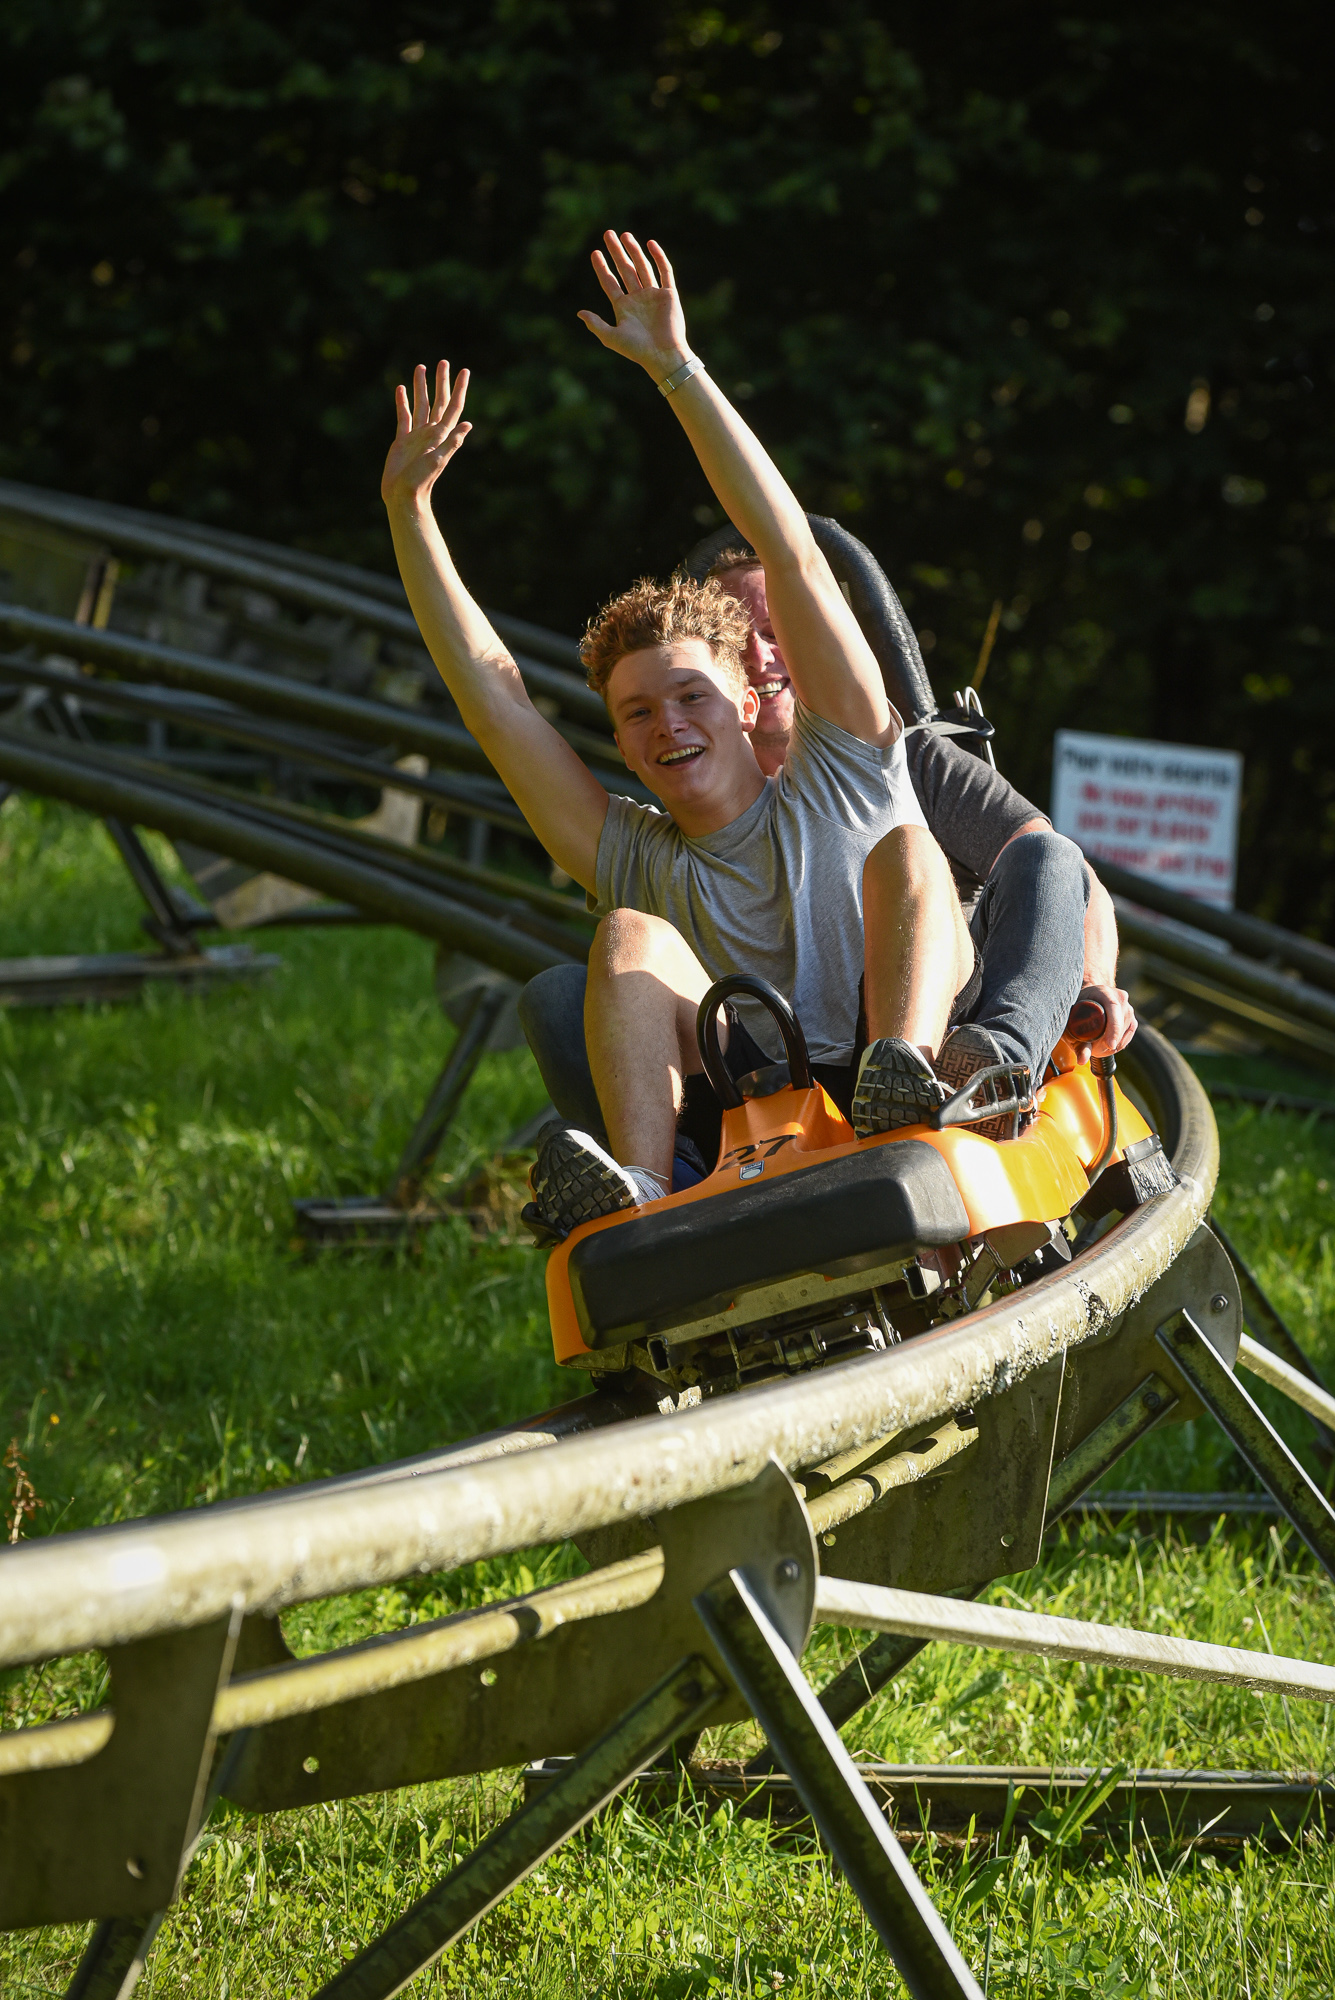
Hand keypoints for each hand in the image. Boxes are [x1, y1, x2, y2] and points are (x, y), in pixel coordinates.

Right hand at [381, 361, 471, 512]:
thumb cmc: (421, 481)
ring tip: (420, 367)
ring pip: (421, 404)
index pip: (453, 407)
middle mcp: (431, 432)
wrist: (403, 496)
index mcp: (441, 435)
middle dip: (441, 381)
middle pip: (438, 401)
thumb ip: (451, 443)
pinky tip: (401, 389)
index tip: (464, 371)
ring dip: (421, 387)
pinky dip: (402, 402)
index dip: (459, 389)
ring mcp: (417, 435)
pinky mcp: (402, 440)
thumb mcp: (438, 461)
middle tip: (443, 362)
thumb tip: (468, 425)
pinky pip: (404, 416)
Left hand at [577, 232, 690, 377]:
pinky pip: (664, 271)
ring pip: (642, 267)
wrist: (663, 356)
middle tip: (608, 234)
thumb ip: (595, 324)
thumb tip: (579, 313)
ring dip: (634, 251)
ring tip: (625, 235)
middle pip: (624, 270)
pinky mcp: (669, 295)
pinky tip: (650, 244)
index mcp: (623, 308)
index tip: (595, 253)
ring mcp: (653, 295)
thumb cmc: (637, 350)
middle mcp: (637, 299)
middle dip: (616, 252)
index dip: (602, 268)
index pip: (610, 282)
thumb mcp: (611, 337)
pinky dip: (659, 257)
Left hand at [1073, 981, 1136, 1062]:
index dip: (1113, 1028)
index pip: (1114, 1007)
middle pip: (1121, 1022)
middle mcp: (1119, 997)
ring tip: (1096, 1048)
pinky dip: (1119, 1044)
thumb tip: (1082, 1061)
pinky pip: (1129, 1034)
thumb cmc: (1074, 1012)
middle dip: (1109, 1041)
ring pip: (1126, 1030)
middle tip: (1094, 1051)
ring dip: (1113, 1044)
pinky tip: (1106, 1047)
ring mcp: (1127, 1007)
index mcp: (1103, 992)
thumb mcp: (1071, 1026)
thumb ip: (1078, 1044)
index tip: (1109, 1045)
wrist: (1083, 1001)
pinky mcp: (1131, 1018)